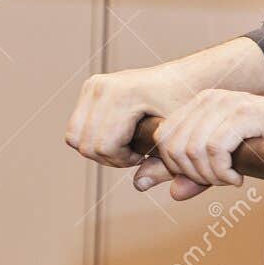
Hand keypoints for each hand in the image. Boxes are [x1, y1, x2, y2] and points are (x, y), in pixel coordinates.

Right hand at [65, 39, 263, 198]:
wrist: (185, 78)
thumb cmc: (187, 108)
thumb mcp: (178, 138)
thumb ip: (162, 165)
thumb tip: (139, 186)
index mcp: (123, 95)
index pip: (103, 146)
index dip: (123, 160)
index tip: (145, 155)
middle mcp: (102, 86)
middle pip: (85, 145)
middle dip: (110, 158)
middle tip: (136, 154)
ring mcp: (93, 84)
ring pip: (75, 138)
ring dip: (99, 150)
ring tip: (127, 146)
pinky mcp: (90, 86)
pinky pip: (76, 127)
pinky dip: (92, 138)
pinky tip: (119, 136)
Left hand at [141, 86, 263, 199]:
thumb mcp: (226, 161)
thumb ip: (193, 173)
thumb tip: (166, 192)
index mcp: (200, 103)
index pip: (163, 139)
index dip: (176, 168)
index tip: (205, 177)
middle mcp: (210, 98)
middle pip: (174, 147)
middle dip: (192, 175)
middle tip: (219, 181)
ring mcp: (227, 104)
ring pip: (192, 151)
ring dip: (209, 177)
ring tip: (231, 179)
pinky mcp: (245, 114)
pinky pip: (215, 150)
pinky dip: (223, 173)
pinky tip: (239, 178)